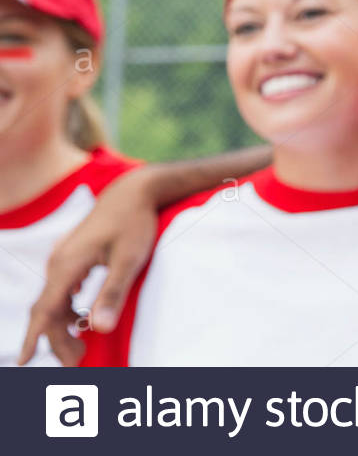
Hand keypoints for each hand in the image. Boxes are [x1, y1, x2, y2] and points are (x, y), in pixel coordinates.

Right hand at [18, 168, 157, 365]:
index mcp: (67, 265)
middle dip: (58, 340)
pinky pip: (60, 290)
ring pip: (54, 300)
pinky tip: (81, 319)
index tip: (24, 363)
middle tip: (78, 363)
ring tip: (81, 347)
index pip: (45, 310)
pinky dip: (67, 309)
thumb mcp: (129, 259)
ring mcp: (62, 258)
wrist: (133, 192)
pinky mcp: (71, 256)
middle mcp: (58, 262)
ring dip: (63, 326)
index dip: (34, 338)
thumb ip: (113, 293)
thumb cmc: (134, 223)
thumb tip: (98, 329)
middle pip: (48, 310)